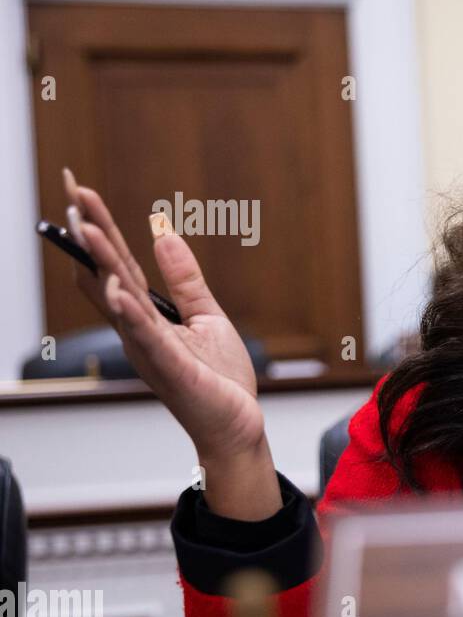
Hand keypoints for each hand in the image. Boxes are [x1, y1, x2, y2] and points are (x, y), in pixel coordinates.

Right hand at [65, 168, 280, 519]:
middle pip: (109, 272)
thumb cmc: (220, 380)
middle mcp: (139, 330)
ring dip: (103, 262)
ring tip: (85, 227)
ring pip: (120, 299)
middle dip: (91, 233)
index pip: (118, 264)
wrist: (237, 425)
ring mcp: (150, 349)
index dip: (101, 228)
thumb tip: (164, 235)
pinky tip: (117, 289)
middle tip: (71, 191)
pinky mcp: (170, 368)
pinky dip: (129, 312)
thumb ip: (185, 280)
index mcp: (147, 317)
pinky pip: (146, 336)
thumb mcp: (207, 318)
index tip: (80, 191)